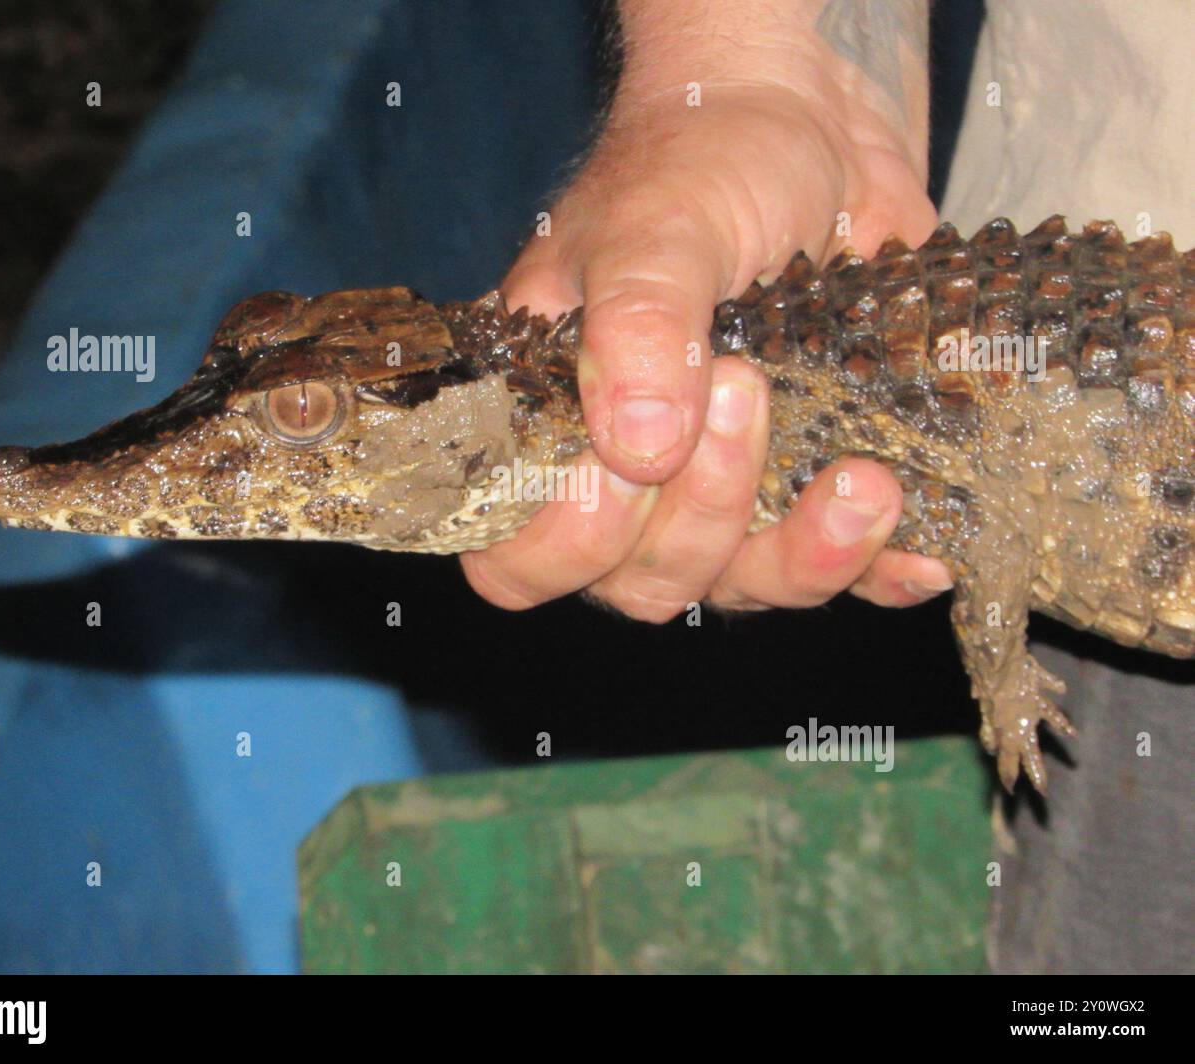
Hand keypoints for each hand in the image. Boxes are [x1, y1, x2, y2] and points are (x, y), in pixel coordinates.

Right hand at [462, 6, 953, 617]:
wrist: (807, 124)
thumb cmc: (702, 159)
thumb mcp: (657, 227)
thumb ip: (636, 327)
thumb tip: (641, 450)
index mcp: (552, 424)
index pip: (521, 553)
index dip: (571, 544)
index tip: (634, 462)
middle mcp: (631, 476)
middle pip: (644, 582)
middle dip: (701, 515)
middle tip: (744, 388)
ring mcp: (726, 486)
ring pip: (742, 585)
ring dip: (802, 554)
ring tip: (863, 477)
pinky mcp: (810, 481)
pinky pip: (842, 567)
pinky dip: (881, 569)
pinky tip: (922, 552)